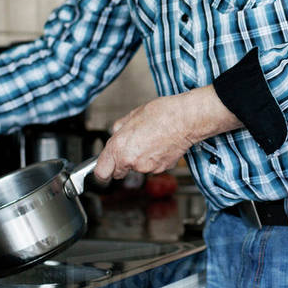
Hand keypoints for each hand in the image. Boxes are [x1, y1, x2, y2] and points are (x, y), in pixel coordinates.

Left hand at [94, 86, 238, 180]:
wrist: (185, 119)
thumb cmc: (161, 114)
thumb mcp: (132, 115)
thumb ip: (119, 128)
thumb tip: (116, 133)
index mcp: (119, 148)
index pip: (102, 173)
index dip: (103, 169)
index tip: (105, 166)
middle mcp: (131, 161)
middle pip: (119, 172)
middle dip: (121, 163)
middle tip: (130, 147)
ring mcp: (147, 167)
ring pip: (137, 168)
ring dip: (140, 159)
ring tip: (149, 141)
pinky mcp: (161, 169)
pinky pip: (152, 166)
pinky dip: (154, 159)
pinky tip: (159, 145)